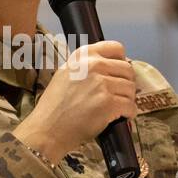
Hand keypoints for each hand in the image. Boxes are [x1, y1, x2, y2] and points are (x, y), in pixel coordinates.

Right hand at [13, 40, 136, 163]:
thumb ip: (85, 66)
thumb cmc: (54, 107)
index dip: (122, 61)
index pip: (115, 48)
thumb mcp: (65, 74)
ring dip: (127, 100)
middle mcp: (93, 65)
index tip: (119, 73)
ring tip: (117, 109)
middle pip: (127, 69)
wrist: (47, 129)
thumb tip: (110, 67)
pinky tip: (120, 117)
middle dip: (126, 84)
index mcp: (82, 56)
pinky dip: (128, 113)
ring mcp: (101, 83)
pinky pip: (130, 106)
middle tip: (118, 96)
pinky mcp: (108, 102)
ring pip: (131, 88)